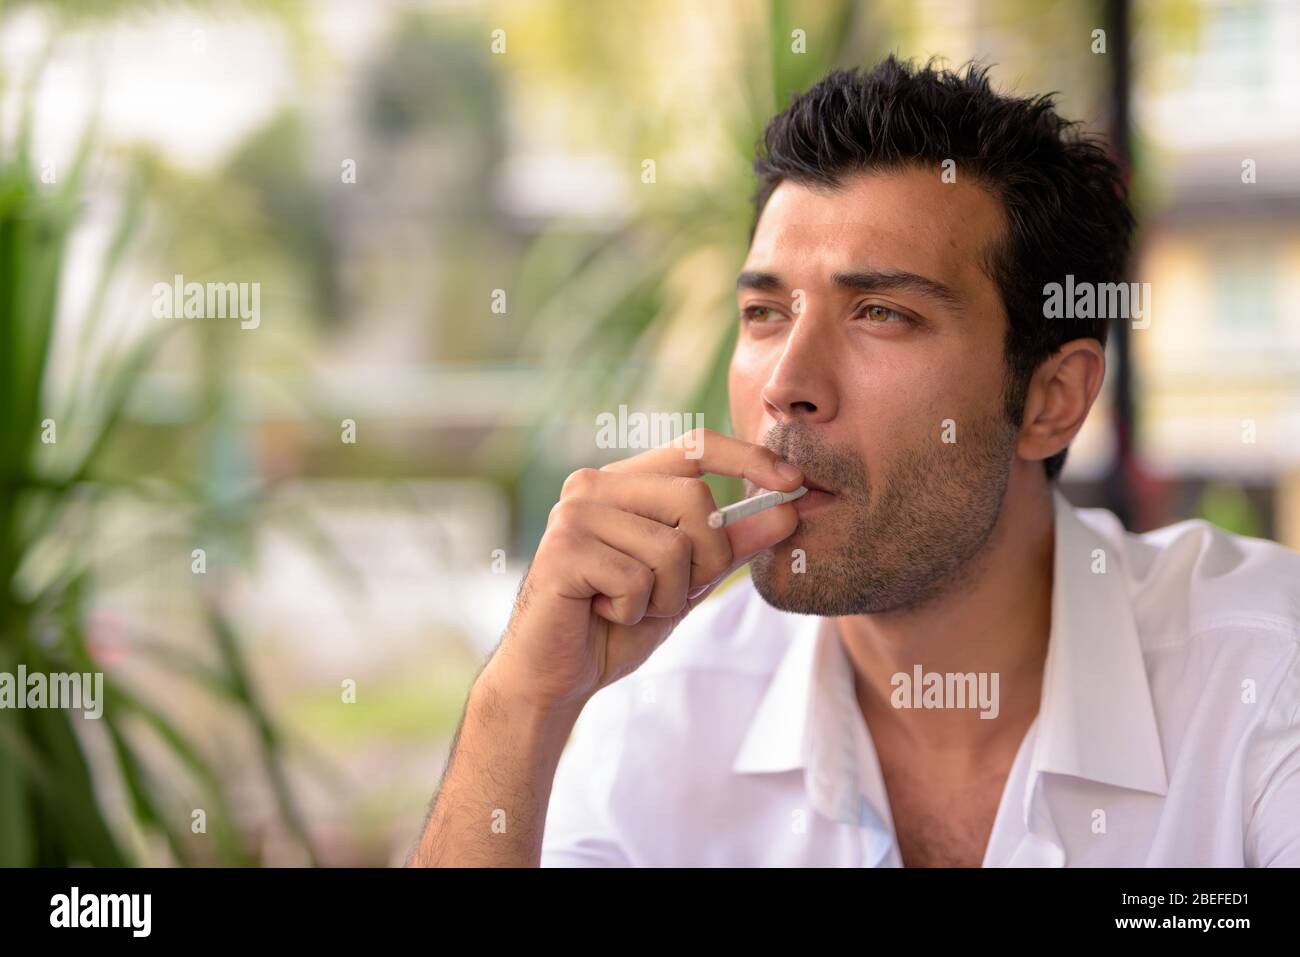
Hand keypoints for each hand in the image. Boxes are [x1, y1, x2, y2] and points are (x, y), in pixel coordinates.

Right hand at [485, 428, 802, 713]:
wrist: (555, 676)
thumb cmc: (616, 625)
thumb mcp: (686, 583)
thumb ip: (731, 546)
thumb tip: (788, 510)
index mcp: (623, 483)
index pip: (693, 447)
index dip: (747, 458)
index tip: (794, 480)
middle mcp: (593, 485)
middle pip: (694, 499)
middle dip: (704, 561)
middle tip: (668, 594)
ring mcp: (575, 513)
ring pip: (671, 546)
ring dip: (665, 596)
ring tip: (627, 605)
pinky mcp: (563, 548)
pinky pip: (637, 578)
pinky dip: (633, 610)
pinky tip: (602, 612)